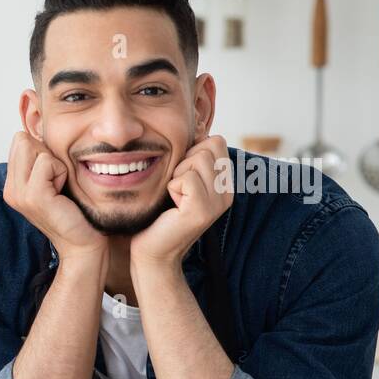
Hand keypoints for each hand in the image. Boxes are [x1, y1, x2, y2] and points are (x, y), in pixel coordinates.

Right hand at [3, 131, 105, 259]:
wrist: (84, 243)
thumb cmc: (75, 211)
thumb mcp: (54, 179)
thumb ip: (42, 158)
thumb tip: (40, 132)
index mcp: (12, 185)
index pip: (19, 140)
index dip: (42, 150)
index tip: (53, 177)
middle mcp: (10, 190)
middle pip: (23, 139)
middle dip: (47, 153)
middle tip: (58, 182)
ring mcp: (18, 194)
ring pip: (32, 147)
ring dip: (54, 163)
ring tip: (60, 187)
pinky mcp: (33, 196)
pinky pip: (45, 161)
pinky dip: (60, 171)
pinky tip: (63, 192)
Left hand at [130, 135, 232, 270]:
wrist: (151, 252)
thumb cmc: (159, 214)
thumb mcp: (179, 180)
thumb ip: (191, 157)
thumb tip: (197, 125)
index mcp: (224, 183)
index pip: (216, 140)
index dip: (191, 150)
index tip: (180, 176)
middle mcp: (227, 192)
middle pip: (208, 145)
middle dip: (184, 160)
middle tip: (175, 188)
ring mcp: (218, 202)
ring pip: (197, 159)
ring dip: (176, 174)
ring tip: (173, 197)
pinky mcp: (202, 211)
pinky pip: (186, 178)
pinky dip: (171, 187)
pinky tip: (171, 205)